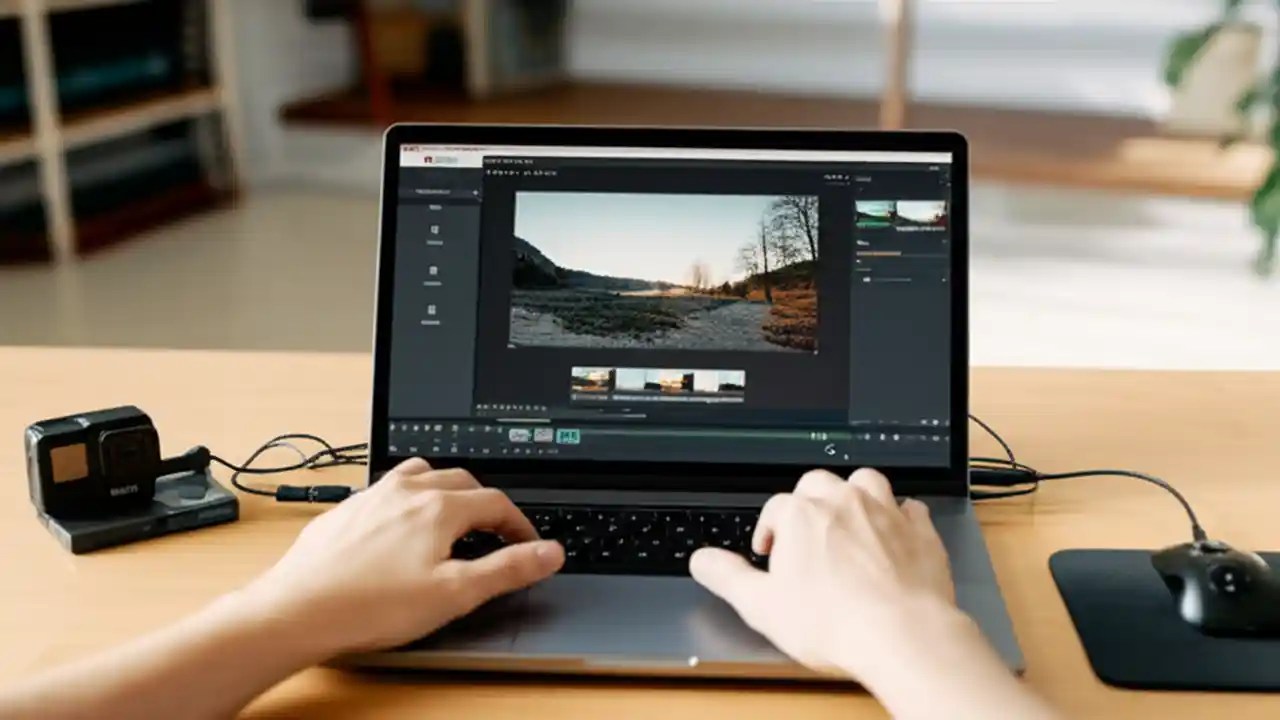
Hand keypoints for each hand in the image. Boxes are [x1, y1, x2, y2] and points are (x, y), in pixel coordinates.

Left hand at [235, 459, 563, 655]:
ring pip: (419, 475)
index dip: (520, 524)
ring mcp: (371, 497)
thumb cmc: (371, 606)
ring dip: (444, 490)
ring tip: (450, 515)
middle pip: (461, 481)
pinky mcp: (344, 511)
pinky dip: (406, 500)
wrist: (297, 611)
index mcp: (437, 507)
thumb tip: (549, 553)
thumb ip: (507, 569)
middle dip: (486, 504)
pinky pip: (385, 490)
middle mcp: (404, 491)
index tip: (527, 545)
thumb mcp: (454, 594)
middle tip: (496, 532)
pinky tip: (399, 528)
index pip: (496, 503)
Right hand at [689, 468, 959, 679]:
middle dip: (807, 503)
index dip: (768, 530)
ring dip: (854, 495)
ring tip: (848, 520)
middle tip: (805, 534)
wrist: (902, 634)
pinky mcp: (919, 530)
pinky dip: (899, 515)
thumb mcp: (761, 606)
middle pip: (817, 484)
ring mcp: (885, 512)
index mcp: (801, 516)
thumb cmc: (835, 622)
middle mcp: (843, 503)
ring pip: (865, 481)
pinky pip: (910, 507)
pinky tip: (893, 532)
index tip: (770, 553)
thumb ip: (727, 577)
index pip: (775, 507)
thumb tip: (702, 560)